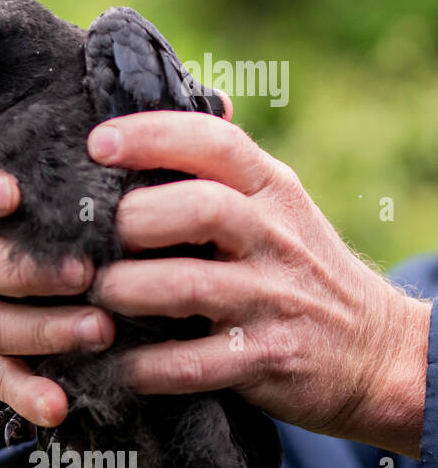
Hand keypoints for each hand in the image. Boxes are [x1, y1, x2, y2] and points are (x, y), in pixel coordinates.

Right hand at [0, 169, 114, 430]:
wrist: (78, 259)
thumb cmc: (84, 198)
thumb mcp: (90, 168)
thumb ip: (121, 144)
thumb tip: (205, 101)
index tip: (9, 192)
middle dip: (24, 269)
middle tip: (83, 271)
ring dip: (42, 329)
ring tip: (100, 331)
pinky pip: (2, 377)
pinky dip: (28, 393)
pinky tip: (59, 407)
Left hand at [87, 111, 428, 458]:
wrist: (376, 351)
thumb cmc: (295, 267)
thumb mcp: (276, 206)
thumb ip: (223, 167)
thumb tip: (171, 102)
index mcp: (271, 191)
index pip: (216, 142)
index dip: (152, 136)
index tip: (96, 144)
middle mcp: (274, 237)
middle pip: (199, 208)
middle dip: (133, 220)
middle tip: (92, 239)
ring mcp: (272, 299)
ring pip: (187, 285)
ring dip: (126, 290)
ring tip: (97, 296)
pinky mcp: (265, 358)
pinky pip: (192, 363)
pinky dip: (144, 366)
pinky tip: (114, 363)